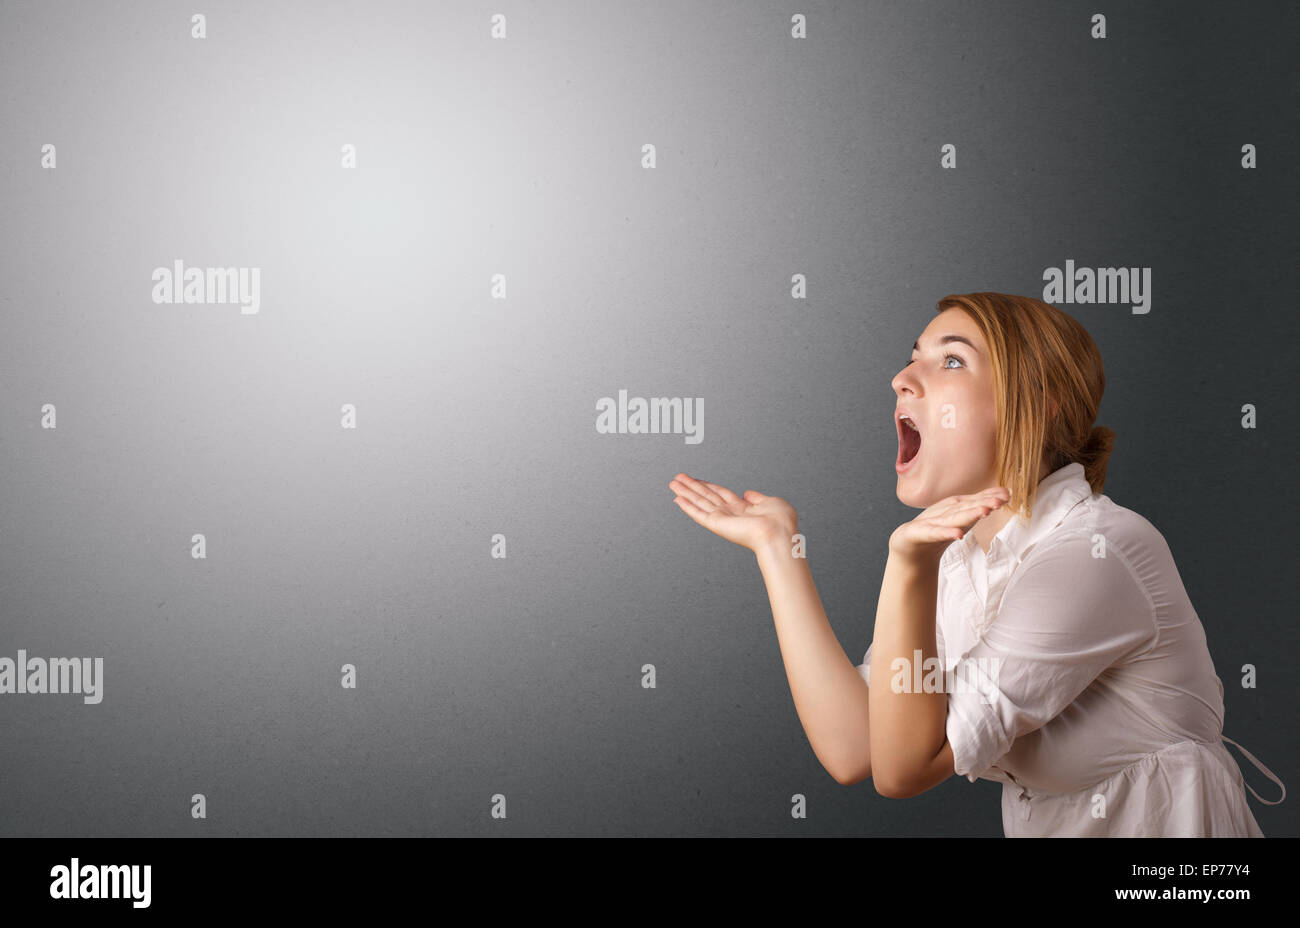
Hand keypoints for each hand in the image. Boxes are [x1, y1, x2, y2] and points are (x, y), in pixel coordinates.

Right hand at [668, 472, 797, 552]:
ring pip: (699, 502)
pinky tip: (678, 499)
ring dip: (685, 493)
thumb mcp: (771, 502)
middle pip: (706, 496)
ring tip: (673, 484)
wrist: (778, 534)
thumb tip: (747, 492)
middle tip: (678, 479)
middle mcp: (731, 514)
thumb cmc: (780, 522)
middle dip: (691, 487)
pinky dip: (687, 507)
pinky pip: (699, 514)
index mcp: (743, 509)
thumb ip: (757, 497)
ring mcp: (722, 519)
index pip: (720, 494)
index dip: (707, 486)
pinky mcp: (717, 524)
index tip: (696, 480)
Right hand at [888, 486, 1010, 565]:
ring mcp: (929, 523)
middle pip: (964, 508)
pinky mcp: (917, 535)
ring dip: (967, 515)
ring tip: (984, 511)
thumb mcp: (959, 519)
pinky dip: (945, 533)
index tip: (1007, 495)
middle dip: (981, 503)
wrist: (909, 551)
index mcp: (952, 509)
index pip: (972, 502)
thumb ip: (980, 505)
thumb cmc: (935, 531)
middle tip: (998, 502)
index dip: (989, 498)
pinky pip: (933, 534)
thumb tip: (1006, 493)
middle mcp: (942, 514)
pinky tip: (958, 535)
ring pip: (951, 519)